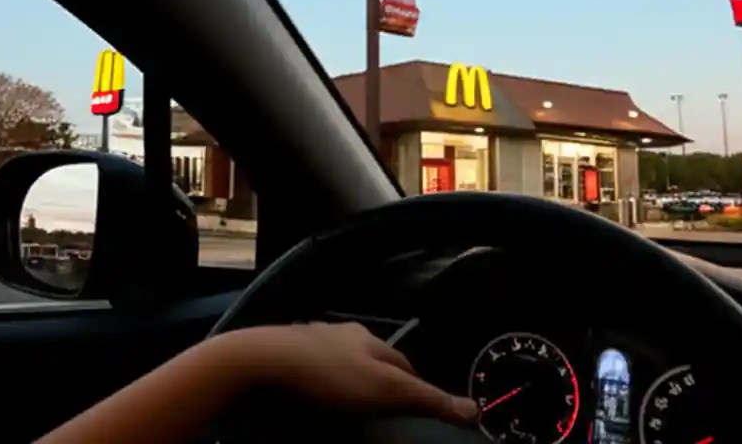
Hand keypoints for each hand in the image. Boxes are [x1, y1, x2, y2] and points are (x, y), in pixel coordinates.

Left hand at [219, 322, 478, 424]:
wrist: (266, 359)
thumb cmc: (331, 374)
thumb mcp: (386, 390)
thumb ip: (428, 399)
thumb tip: (474, 409)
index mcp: (369, 338)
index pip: (403, 363)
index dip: (413, 384)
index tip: (416, 405)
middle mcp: (342, 332)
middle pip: (371, 357)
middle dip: (379, 376)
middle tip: (382, 404)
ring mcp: (311, 339)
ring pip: (339, 358)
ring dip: (347, 375)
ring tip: (349, 399)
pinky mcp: (286, 351)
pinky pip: (310, 364)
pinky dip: (318, 376)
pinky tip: (314, 391)